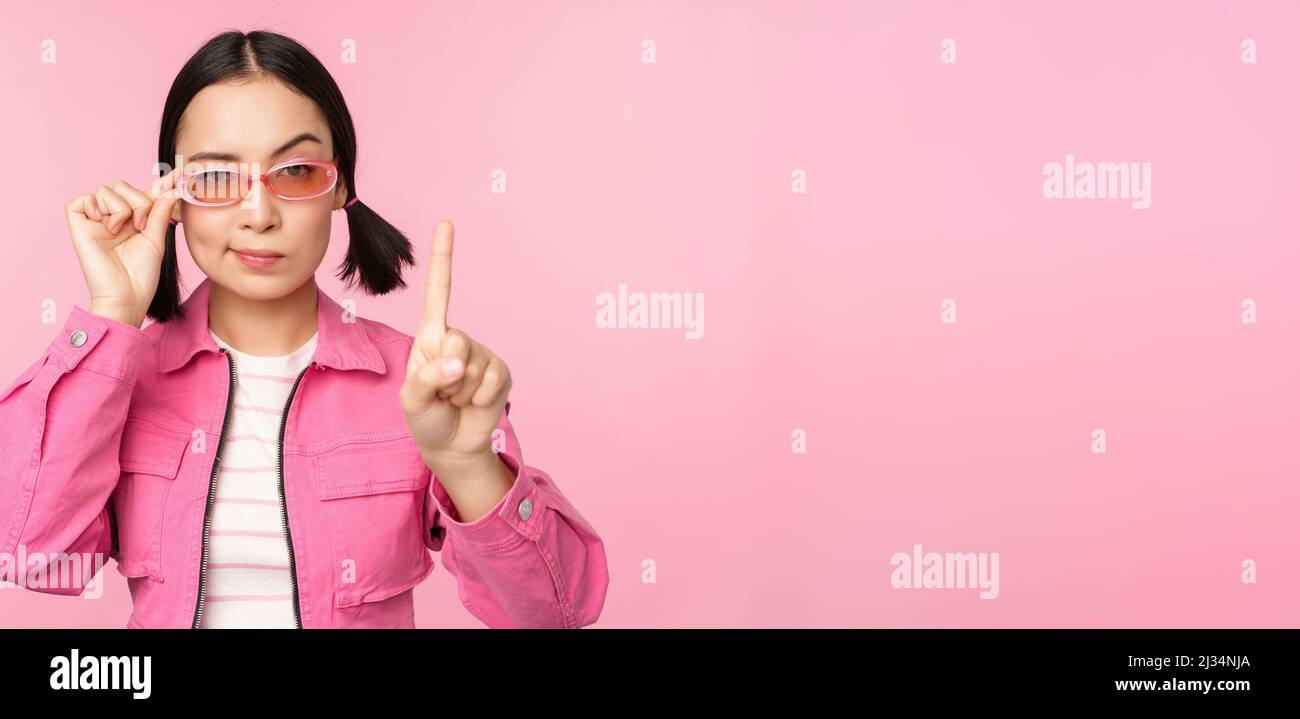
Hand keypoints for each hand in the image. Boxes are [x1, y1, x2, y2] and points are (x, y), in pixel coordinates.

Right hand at [67, 169, 182, 327]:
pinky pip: (83, 199)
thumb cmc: (141, 274)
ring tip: (122, 231)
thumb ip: (160, 211)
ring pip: (107, 190)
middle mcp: (114, 217)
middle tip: (139, 226)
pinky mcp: (78, 225)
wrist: (126, 295)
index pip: (145, 193)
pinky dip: (95, 206)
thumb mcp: (156, 239)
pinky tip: (104, 224)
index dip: (161, 183)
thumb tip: (172, 187)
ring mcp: (96, 220)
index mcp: (134, 220)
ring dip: (121, 208)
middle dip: (138, 202)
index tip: (180, 173)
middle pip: (123, 186)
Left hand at [400, 220, 512, 475]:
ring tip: (455, 401)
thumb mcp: (412, 400)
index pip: (439, 291)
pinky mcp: (501, 372)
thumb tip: (458, 364)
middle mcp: (457, 339)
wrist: (452, 445)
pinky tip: (475, 404)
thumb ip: (427, 380)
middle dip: (447, 376)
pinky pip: (492, 381)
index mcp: (431, 336)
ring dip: (461, 393)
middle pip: (456, 342)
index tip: (446, 223)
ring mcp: (482, 355)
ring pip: (473, 368)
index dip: (443, 257)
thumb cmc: (426, 417)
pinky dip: (481, 399)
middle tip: (442, 394)